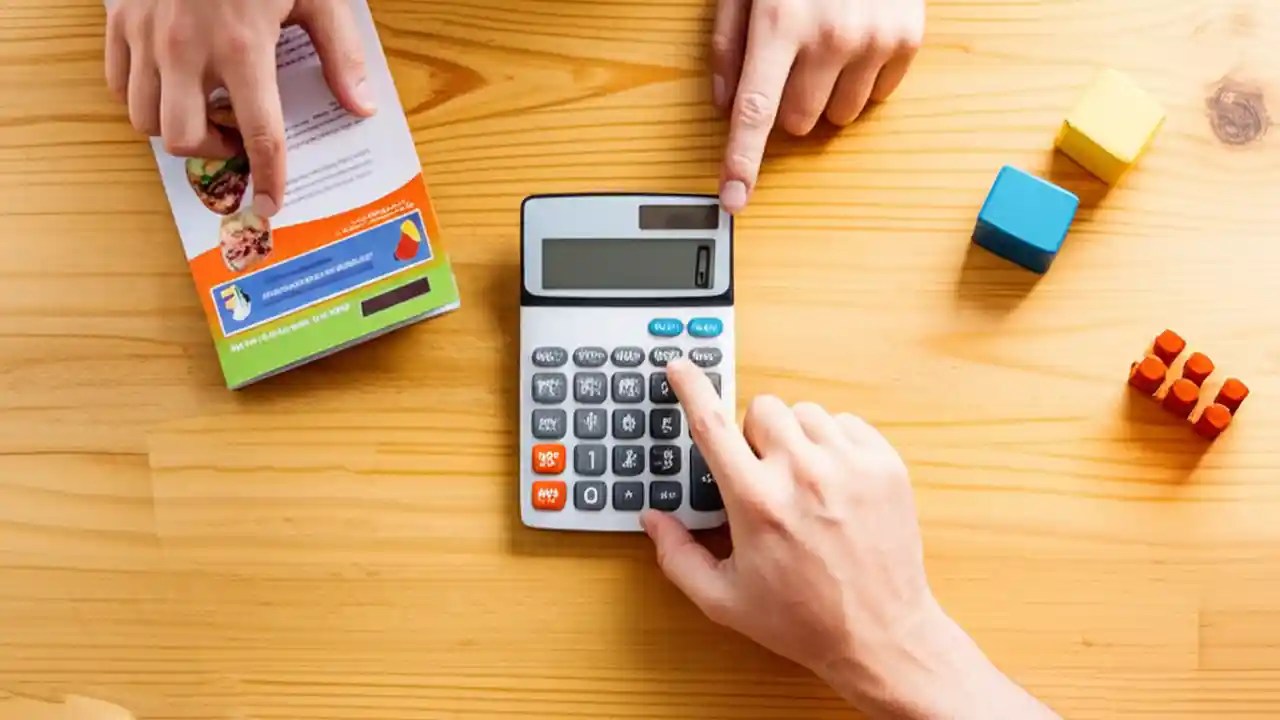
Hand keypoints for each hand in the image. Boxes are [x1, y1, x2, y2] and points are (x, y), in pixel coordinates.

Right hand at [105, 0, 376, 216]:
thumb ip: (339, 54)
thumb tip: (362, 107)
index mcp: (242, 46)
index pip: (259, 134)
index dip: (269, 176)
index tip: (274, 203)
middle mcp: (185, 46)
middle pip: (183, 137)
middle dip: (215, 154)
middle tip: (239, 141)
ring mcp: (144, 32)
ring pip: (142, 117)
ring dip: (176, 129)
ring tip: (207, 112)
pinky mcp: (118, 17)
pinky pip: (115, 81)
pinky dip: (140, 97)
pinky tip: (171, 86)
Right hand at [643, 360, 1058, 718]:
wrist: (881, 636)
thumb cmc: (802, 620)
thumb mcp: (723, 600)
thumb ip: (678, 556)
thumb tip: (653, 518)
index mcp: (756, 502)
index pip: (712, 425)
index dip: (691, 388)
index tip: (681, 367)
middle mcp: (802, 474)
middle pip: (761, 409)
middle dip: (753, 435)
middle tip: (762, 475)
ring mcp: (849, 465)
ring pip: (805, 412)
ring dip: (794, 437)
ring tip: (801, 481)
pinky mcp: (885, 466)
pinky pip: (846, 423)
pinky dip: (833, 442)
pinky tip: (832, 481)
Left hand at [711, 0, 924, 212]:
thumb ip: (728, 43)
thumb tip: (723, 105)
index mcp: (780, 23)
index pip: (755, 110)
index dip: (742, 160)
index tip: (735, 198)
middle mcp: (829, 37)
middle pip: (799, 122)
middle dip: (790, 102)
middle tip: (795, 59)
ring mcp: (874, 41)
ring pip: (839, 117)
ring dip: (828, 93)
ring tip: (830, 44)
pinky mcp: (908, 42)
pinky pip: (877, 98)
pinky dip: (863, 80)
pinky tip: (858, 40)